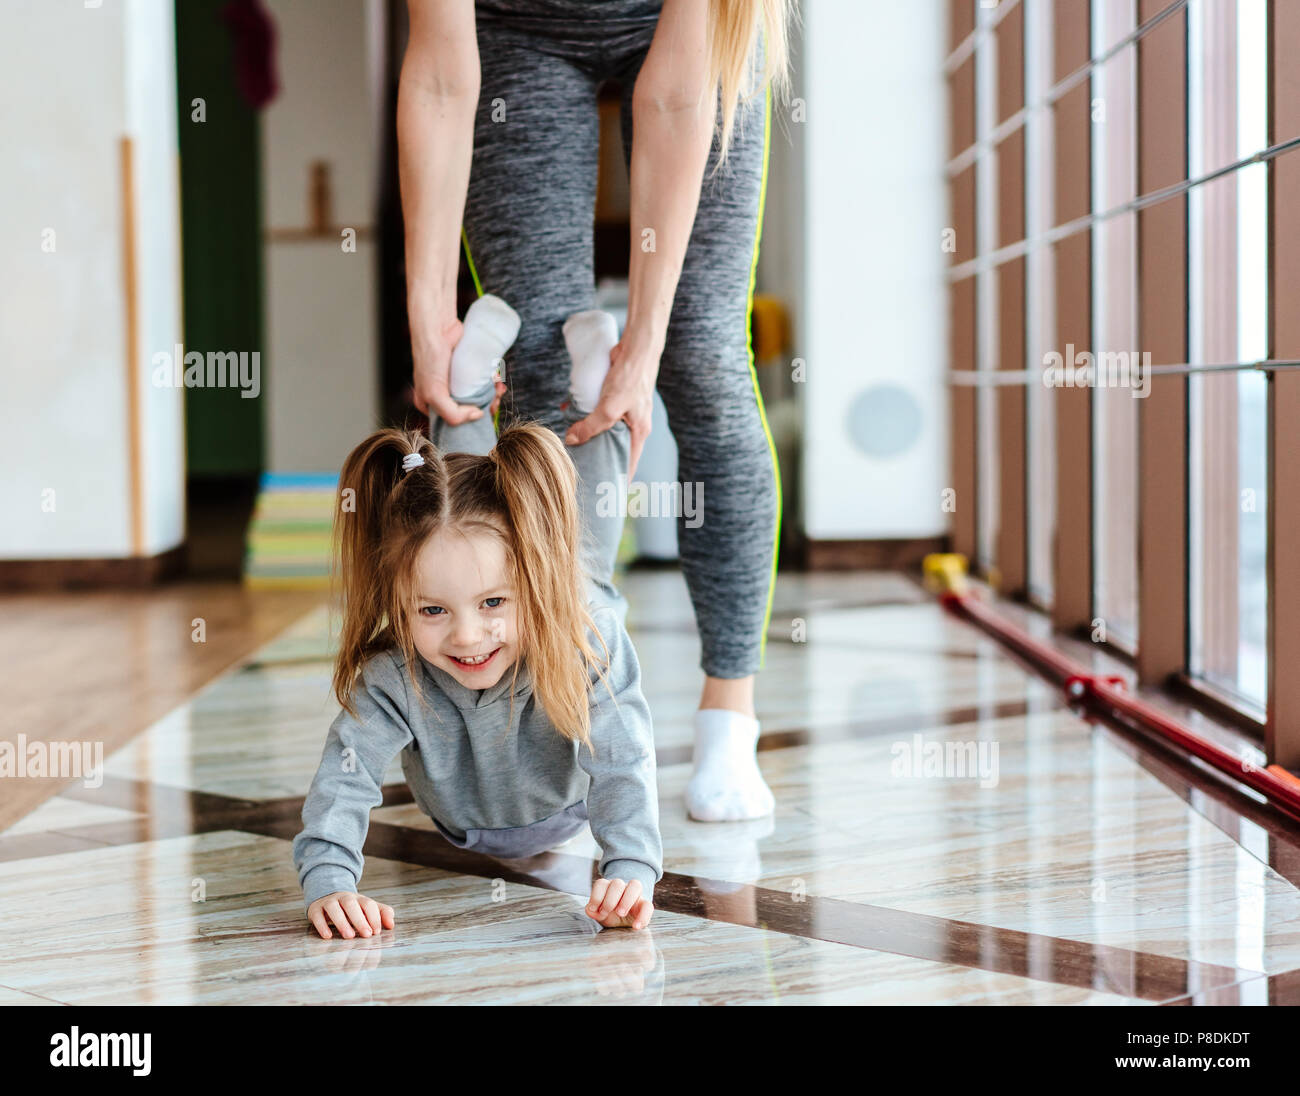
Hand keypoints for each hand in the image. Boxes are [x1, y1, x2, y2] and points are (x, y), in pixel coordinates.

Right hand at [306, 891, 395, 939]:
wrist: (326, 896)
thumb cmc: (351, 908)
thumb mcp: (366, 909)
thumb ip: (381, 914)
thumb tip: (391, 925)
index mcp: (358, 899)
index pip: (368, 904)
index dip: (374, 917)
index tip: (377, 931)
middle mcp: (343, 898)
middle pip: (351, 905)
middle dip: (360, 920)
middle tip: (367, 935)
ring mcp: (329, 902)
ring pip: (334, 908)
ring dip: (342, 922)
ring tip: (349, 936)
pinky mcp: (315, 909)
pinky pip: (317, 916)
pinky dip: (322, 925)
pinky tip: (327, 936)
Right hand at [411, 314, 508, 424]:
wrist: (437, 328)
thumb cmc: (430, 361)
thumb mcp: (434, 395)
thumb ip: (452, 415)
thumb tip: (478, 416)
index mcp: (431, 405)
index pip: (455, 421)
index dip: (471, 420)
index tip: (484, 412)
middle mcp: (444, 394)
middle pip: (470, 408)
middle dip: (486, 405)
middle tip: (495, 399)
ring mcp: (457, 381)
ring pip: (479, 395)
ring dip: (492, 394)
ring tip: (498, 387)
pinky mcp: (468, 369)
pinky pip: (483, 380)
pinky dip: (492, 382)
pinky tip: (496, 379)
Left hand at [563, 333, 659, 480]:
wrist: (636, 348)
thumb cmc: (630, 378)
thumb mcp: (609, 407)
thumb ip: (591, 425)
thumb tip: (571, 440)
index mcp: (638, 433)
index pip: (628, 464)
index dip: (617, 478)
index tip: (604, 491)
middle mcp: (632, 425)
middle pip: (613, 446)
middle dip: (597, 454)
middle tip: (578, 466)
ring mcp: (624, 410)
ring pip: (603, 428)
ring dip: (587, 431)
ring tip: (569, 441)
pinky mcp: (614, 396)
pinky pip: (597, 410)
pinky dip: (584, 412)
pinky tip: (569, 412)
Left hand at [585, 877, 653, 929]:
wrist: (623, 923)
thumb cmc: (610, 915)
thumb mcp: (600, 915)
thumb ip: (593, 912)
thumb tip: (590, 910)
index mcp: (607, 888)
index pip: (601, 884)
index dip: (596, 896)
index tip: (594, 910)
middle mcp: (622, 888)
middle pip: (617, 883)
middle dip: (610, 899)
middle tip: (607, 911)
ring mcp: (635, 895)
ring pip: (635, 885)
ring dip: (626, 900)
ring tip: (620, 913)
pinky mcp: (645, 905)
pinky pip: (648, 905)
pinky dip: (643, 916)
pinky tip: (636, 927)